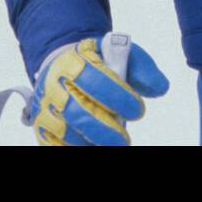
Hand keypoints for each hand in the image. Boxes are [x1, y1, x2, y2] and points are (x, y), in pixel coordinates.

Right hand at [29, 36, 168, 145]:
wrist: (66, 65)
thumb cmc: (98, 62)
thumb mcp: (121, 54)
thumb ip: (142, 68)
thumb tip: (160, 88)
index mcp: (74, 60)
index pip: (93, 78)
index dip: (117, 97)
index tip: (137, 109)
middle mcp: (54, 84)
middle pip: (75, 111)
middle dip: (104, 129)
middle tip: (125, 139)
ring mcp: (44, 106)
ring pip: (64, 131)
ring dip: (90, 141)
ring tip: (113, 142)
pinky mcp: (41, 125)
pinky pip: (52, 144)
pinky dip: (73, 148)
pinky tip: (93, 145)